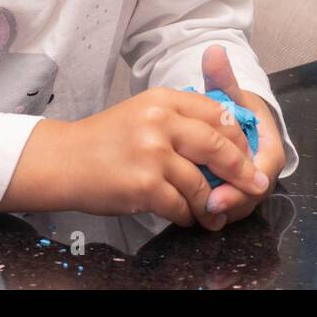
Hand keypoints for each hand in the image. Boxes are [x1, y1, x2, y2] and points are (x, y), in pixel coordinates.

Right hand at [50, 80, 267, 231]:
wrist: (62, 161)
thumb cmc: (104, 140)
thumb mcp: (143, 112)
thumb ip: (180, 119)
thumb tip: (227, 138)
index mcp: (163, 99)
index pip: (217, 112)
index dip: (238, 136)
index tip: (248, 154)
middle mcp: (160, 121)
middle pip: (218, 146)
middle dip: (240, 171)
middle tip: (254, 185)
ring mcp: (152, 154)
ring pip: (200, 183)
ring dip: (210, 203)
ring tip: (212, 213)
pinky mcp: (144, 185)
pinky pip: (180, 205)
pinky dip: (187, 215)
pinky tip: (185, 216)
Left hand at [200, 44, 285, 224]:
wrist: (237, 121)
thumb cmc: (235, 109)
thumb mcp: (229, 92)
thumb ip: (222, 77)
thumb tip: (213, 52)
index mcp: (268, 147)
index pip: (264, 172)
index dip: (243, 185)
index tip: (217, 193)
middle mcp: (262, 169)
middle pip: (251, 196)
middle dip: (229, 205)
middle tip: (202, 207)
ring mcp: (249, 183)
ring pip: (239, 206)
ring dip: (219, 211)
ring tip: (193, 211)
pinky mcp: (236, 192)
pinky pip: (228, 207)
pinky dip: (212, 210)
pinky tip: (189, 208)